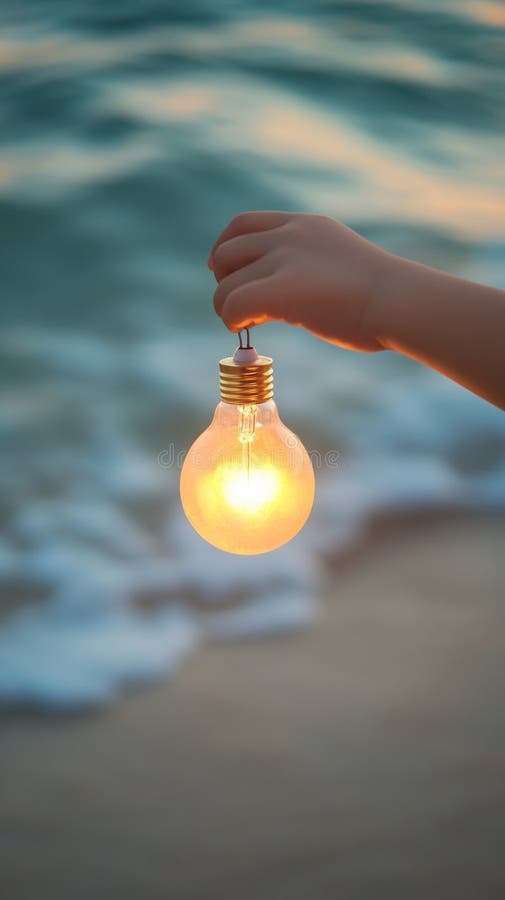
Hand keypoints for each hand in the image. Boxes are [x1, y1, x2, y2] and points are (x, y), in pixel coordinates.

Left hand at [209, 211, 391, 351]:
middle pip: (228, 251)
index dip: (224, 248)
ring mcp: (286, 260)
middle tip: (238, 305)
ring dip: (226, 307)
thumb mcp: (339, 259)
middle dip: (224, 280)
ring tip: (246, 323)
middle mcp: (290, 235)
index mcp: (304, 225)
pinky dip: (232, 320)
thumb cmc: (380, 295)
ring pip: (226, 284)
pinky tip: (247, 329)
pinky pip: (234, 304)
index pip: (243, 223)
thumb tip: (286, 288)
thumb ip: (309, 262)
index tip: (223, 271)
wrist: (401, 301)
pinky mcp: (282, 290)